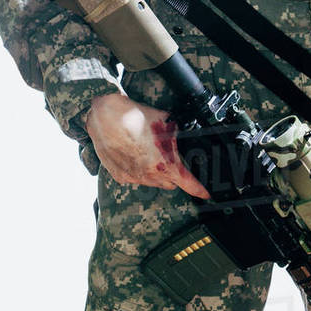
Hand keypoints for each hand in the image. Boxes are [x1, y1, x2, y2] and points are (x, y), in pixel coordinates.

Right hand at [85, 92, 209, 196]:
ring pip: (153, 182)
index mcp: (164, 164)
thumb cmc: (133, 116)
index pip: (188, 183)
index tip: (206, 194)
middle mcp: (149, 175)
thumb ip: (177, 133)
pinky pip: (136, 178)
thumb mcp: (164, 121)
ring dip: (157, 173)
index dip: (199, 189)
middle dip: (175, 174)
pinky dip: (139, 171)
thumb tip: (187, 132)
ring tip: (151, 153)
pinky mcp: (120, 176)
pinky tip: (135, 155)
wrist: (104, 116)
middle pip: (170, 183)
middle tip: (173, 160)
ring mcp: (133, 177)